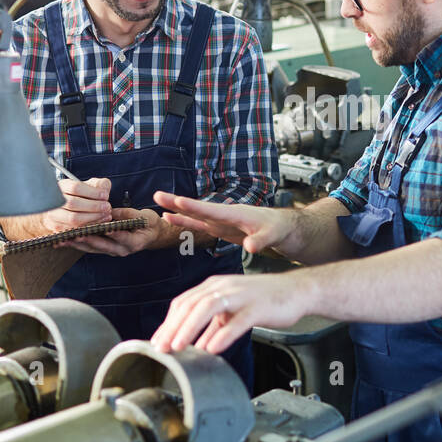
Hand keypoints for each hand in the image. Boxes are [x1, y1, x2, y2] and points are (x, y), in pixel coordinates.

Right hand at [41, 177, 112, 234]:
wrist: (71, 210)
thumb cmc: (83, 197)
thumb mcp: (90, 187)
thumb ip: (99, 184)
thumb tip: (104, 186)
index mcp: (62, 186)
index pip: (75, 188)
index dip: (92, 192)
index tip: (105, 195)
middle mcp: (54, 200)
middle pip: (73, 203)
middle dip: (93, 206)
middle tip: (107, 207)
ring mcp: (53, 215)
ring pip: (73, 218)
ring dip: (93, 217)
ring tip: (106, 215)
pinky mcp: (57, 228)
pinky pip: (74, 230)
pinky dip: (89, 227)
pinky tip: (100, 222)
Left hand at [57, 206, 167, 255]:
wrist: (151, 234)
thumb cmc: (149, 224)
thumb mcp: (145, 216)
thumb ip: (127, 214)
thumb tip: (110, 211)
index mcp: (134, 242)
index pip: (122, 238)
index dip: (112, 233)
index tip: (102, 228)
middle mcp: (122, 250)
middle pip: (102, 245)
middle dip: (87, 239)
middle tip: (74, 235)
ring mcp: (113, 251)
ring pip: (93, 248)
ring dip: (77, 243)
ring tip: (63, 238)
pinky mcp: (105, 249)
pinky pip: (90, 247)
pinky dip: (78, 243)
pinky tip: (66, 239)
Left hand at [151, 273, 311, 354]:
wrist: (297, 291)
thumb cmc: (266, 300)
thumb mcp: (234, 312)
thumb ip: (215, 327)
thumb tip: (198, 345)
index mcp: (215, 286)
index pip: (184, 302)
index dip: (168, 322)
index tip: (157, 342)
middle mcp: (225, 286)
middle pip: (191, 304)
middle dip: (173, 327)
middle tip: (161, 348)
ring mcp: (241, 295)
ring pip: (209, 308)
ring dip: (190, 328)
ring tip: (179, 346)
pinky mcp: (258, 306)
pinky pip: (237, 320)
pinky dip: (223, 334)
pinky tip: (213, 348)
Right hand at [153, 191, 295, 257]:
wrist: (284, 229)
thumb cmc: (280, 228)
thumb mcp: (273, 235)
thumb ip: (260, 240)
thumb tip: (250, 246)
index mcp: (235, 213)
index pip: (211, 210)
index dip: (193, 206)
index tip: (176, 201)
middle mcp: (225, 215)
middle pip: (197, 208)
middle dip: (178, 202)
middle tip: (157, 195)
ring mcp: (221, 221)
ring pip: (195, 215)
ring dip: (178, 211)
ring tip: (159, 205)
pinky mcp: (221, 229)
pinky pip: (199, 225)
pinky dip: (186, 222)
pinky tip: (172, 219)